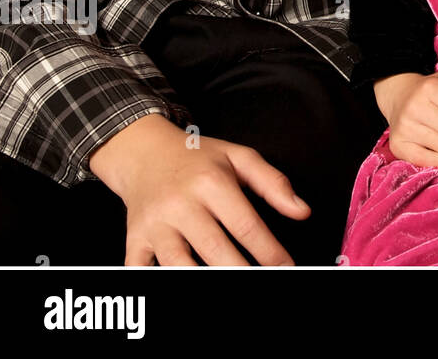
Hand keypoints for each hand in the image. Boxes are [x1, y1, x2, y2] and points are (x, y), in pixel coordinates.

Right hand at [88, 114, 307, 265]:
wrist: (145, 153)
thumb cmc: (198, 158)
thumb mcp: (239, 157)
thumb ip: (274, 183)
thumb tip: (302, 211)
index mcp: (211, 183)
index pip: (246, 224)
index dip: (269, 251)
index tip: (285, 266)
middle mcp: (181, 204)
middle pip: (215, 250)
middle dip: (241, 272)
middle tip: (264, 282)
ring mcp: (155, 224)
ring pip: (180, 265)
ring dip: (204, 279)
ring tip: (229, 284)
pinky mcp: (135, 239)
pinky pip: (142, 269)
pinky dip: (157, 281)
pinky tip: (183, 283)